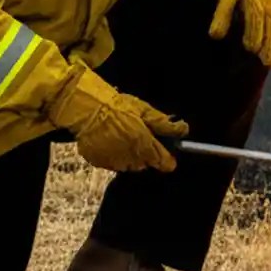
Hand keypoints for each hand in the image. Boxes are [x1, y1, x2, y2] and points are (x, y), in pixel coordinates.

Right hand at [46, 63, 188, 171]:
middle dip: (146, 154)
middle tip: (139, 137)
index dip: (167, 159)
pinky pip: (111, 163)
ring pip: (129, 165)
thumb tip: (183, 130)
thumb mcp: (144, 110)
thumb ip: (163, 124)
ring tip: (122, 137)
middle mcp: (130, 157)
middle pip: (145, 164)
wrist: (86, 108)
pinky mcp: (98, 162)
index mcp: (144, 144)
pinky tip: (108, 140)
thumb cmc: (117, 105)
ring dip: (130, 156)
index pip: (163, 162)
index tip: (168, 156)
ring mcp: (113, 161)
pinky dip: (113, 155)